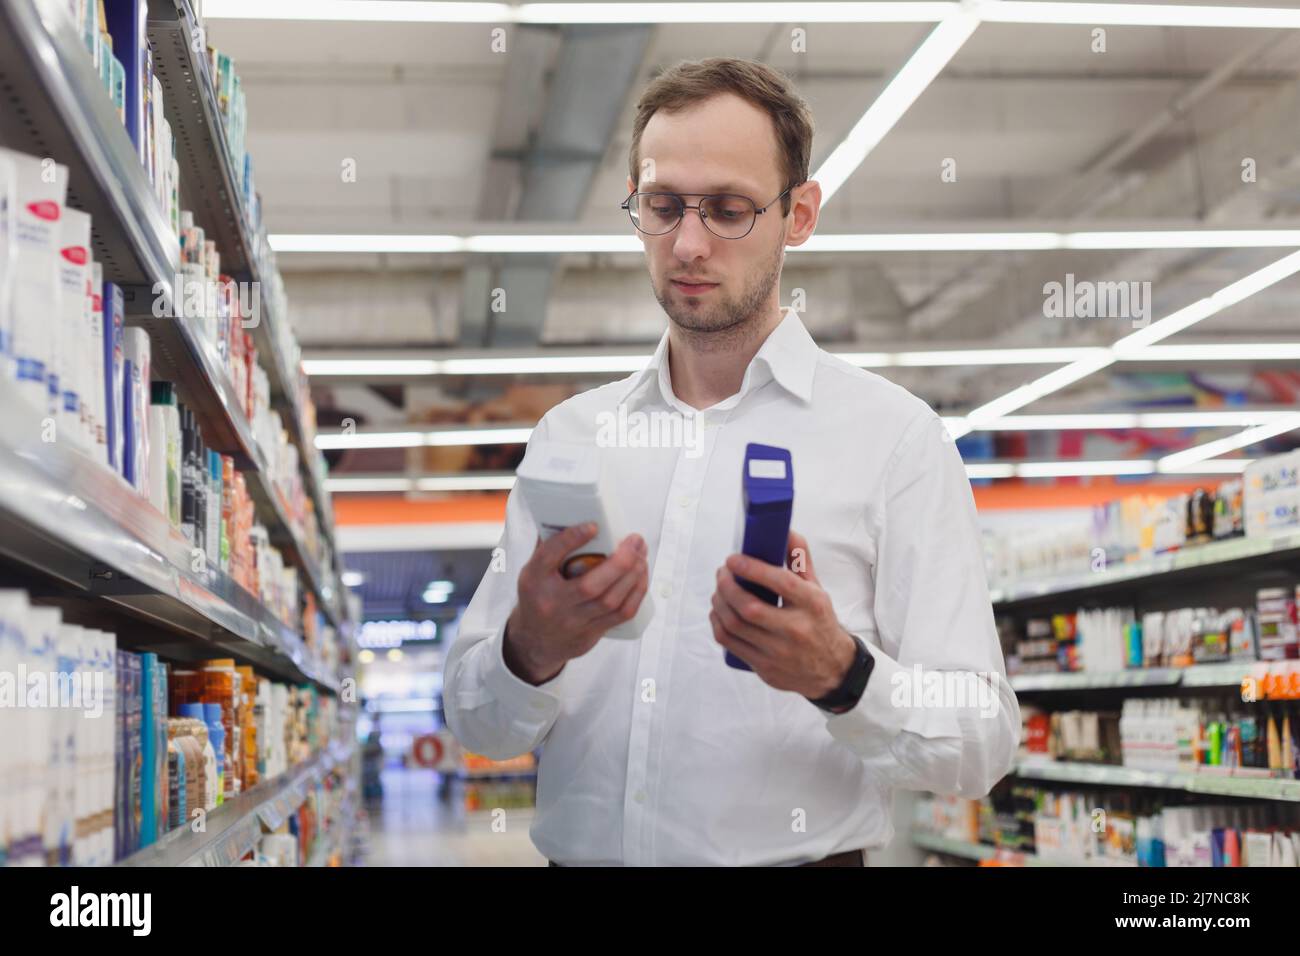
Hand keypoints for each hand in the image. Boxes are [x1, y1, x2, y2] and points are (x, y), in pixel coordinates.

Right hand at [504, 523, 648, 684]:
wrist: (535, 641)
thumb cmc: (538, 596)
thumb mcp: (533, 571)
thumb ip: (550, 545)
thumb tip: (572, 513)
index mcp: (534, 581)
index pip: (549, 557)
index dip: (572, 539)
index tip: (594, 525)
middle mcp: (552, 603)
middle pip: (590, 585)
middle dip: (620, 561)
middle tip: (635, 541)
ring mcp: (573, 621)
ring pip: (611, 601)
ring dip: (633, 575)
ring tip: (642, 554)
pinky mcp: (591, 633)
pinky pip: (621, 614)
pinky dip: (636, 592)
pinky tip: (641, 576)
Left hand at [709, 530, 856, 699]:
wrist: (831, 669)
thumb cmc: (819, 623)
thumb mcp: (817, 590)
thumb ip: (800, 560)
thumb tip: (786, 530)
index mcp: (812, 605)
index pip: (780, 583)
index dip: (751, 568)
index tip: (733, 559)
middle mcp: (796, 629)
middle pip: (749, 607)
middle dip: (727, 586)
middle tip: (722, 573)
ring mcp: (778, 652)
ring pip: (735, 625)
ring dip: (719, 602)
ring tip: (719, 590)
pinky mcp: (764, 667)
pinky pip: (729, 643)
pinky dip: (718, 623)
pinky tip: (719, 611)